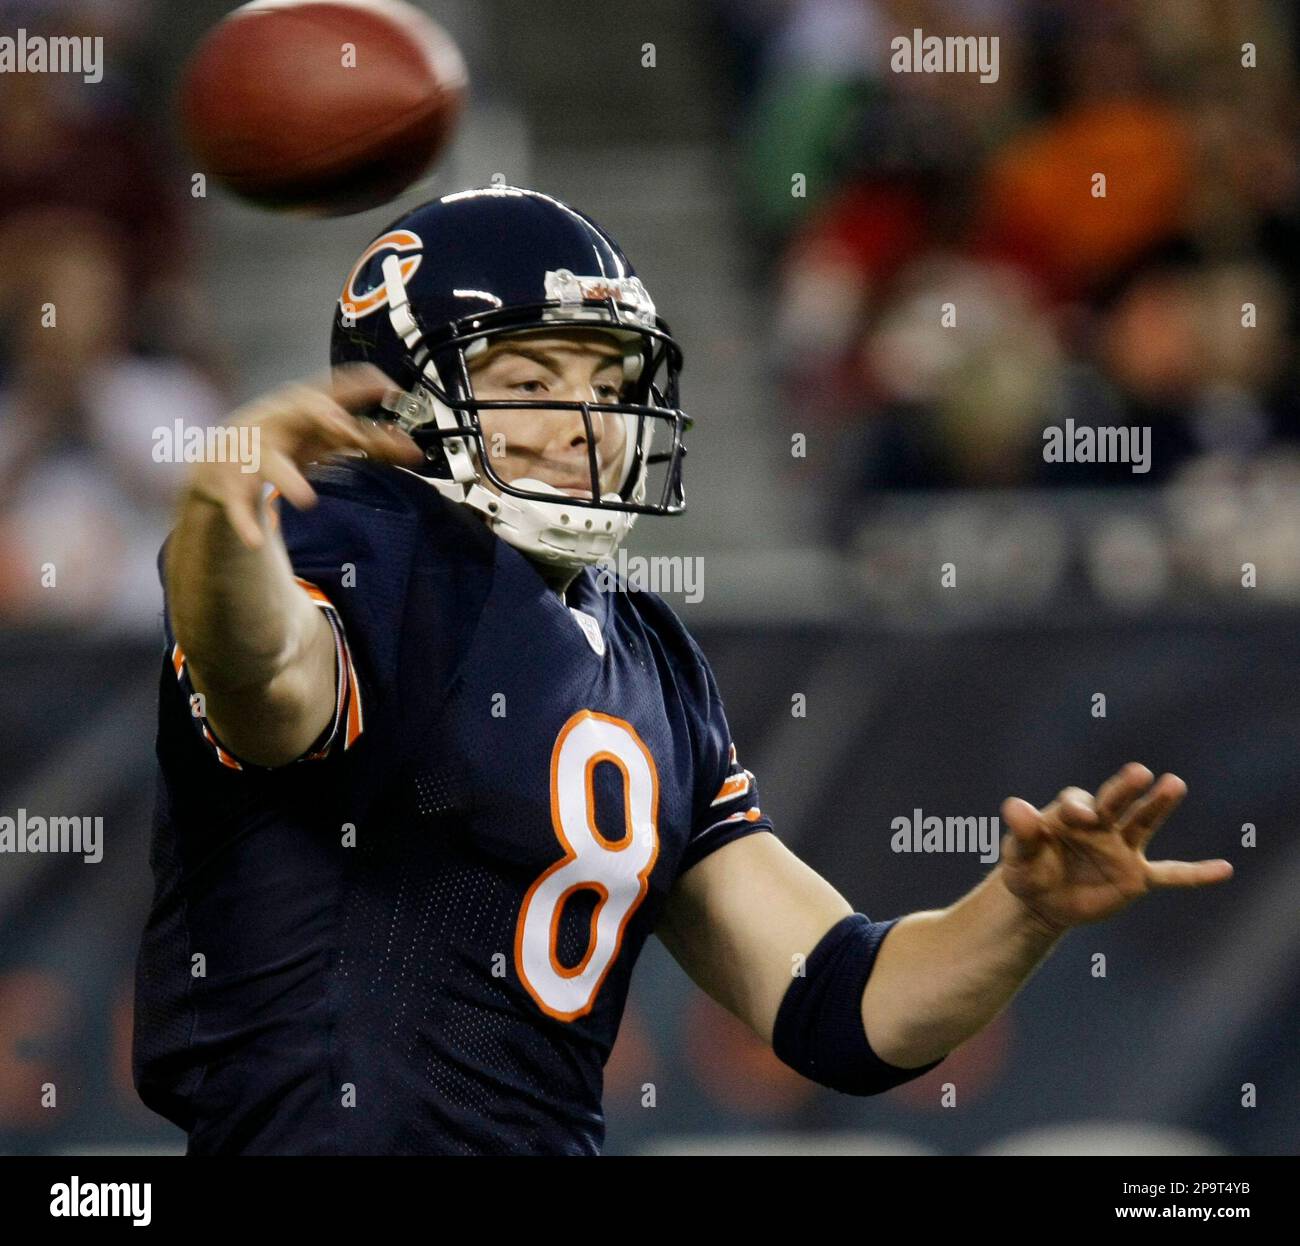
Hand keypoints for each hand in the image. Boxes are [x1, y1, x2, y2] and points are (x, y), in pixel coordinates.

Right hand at [185, 363, 422, 548]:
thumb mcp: (326, 435)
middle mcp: (279, 421)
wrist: (223, 455)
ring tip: (305, 499)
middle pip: (300, 409)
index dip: (364, 386)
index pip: (336, 386)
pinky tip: (256, 540)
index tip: (393, 391)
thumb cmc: (288, 440)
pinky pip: (237, 501)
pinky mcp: (230, 480)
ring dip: (287, 477)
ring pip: (269, 460)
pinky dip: (244, 521)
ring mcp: (253, 450)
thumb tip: (413, 450)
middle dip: (322, 416)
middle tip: (346, 431)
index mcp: (305, 407)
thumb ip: (368, 440)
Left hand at [997, 763, 1231, 936]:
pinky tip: (1224, 869)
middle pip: (1114, 801)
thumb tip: (1014, 806)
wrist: (1041, 900)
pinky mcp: (1135, 876)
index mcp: (1068, 814)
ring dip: (1158, 805)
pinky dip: (1195, 874)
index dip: (1078, 809)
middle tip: (1138, 773)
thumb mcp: (1018, 856)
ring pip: (1143, 823)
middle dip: (1124, 787)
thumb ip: (1022, 833)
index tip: (1080, 817)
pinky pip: (1169, 874)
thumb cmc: (1027, 870)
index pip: (1077, 804)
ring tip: (1174, 784)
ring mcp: (1121, 849)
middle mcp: (1100, 825)